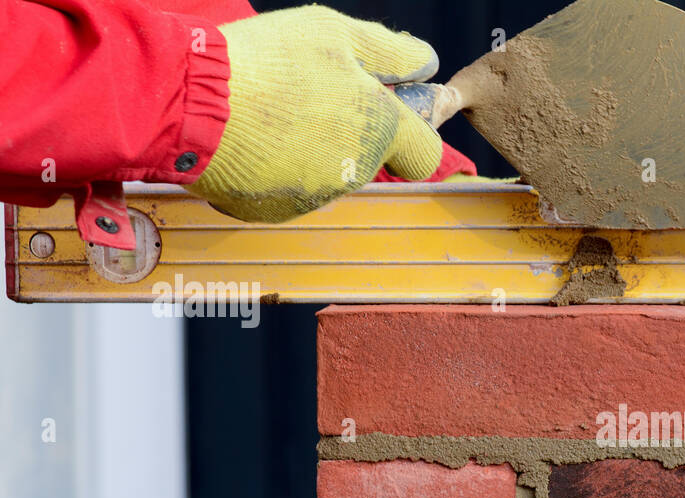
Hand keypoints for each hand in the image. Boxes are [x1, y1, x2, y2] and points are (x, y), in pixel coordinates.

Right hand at [187, 5, 442, 221]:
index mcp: (380, 132)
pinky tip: (249, 137)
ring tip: (270, 112)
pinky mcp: (275, 212)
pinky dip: (274, 167)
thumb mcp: (334, 33)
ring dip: (309, 147)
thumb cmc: (268, 62)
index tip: (388, 110)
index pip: (425, 155)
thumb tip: (427, 64)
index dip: (412, 132)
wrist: (193, 104)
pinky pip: (287, 188)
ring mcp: (315, 198)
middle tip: (308, 94)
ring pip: (326, 173)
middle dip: (350, 131)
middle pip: (369, 159)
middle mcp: (355, 174)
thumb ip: (391, 52)